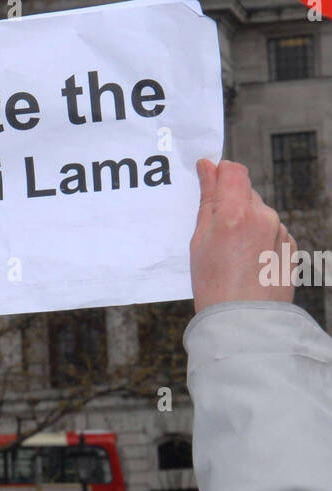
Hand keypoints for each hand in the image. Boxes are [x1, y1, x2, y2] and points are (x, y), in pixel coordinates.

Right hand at [191, 159, 295, 312]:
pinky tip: (248, 264)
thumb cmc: (214, 287)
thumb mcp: (199, 241)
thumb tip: (208, 167)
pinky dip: (260, 240)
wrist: (244, 323)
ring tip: (233, 256)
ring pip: (260, 213)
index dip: (220, 172)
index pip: (233, 170)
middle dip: (231, 204)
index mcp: (237, 212)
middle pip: (246, 192)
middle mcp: (264, 217)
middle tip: (216, 234)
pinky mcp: (291, 247)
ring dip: (247, 223)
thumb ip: (207, 200)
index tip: (209, 180)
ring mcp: (281, 232)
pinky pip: (273, 232)